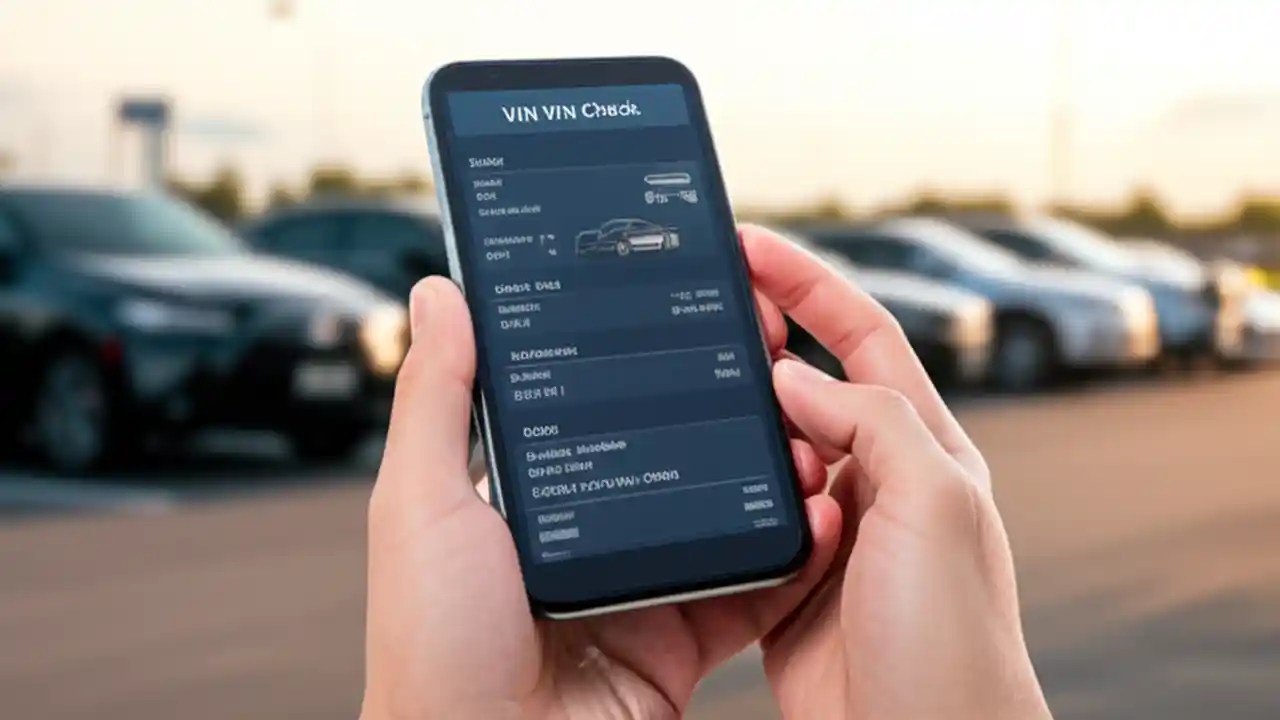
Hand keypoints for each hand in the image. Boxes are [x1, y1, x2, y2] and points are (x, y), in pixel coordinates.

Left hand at [362, 277, 843, 718]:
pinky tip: (815, 512)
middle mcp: (590, 530)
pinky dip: (791, 554)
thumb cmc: (433, 645)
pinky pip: (753, 586)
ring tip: (802, 422)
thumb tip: (438, 294)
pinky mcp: (685, 635)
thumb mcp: (420, 504)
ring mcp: (642, 583)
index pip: (592, 399)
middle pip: (671, 449)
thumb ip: (436, 399)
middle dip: (723, 403)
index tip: (680, 297)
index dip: (637, 351)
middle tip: (764, 351)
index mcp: (529, 491)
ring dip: (769, 469)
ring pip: (723, 510)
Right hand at [740, 225, 1051, 718]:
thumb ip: (873, 422)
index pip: (864, 336)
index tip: (753, 247)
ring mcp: (829, 532)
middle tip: (704, 308)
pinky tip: (698, 483)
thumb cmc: (954, 641)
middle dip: (760, 340)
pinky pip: (745, 514)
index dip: (811, 283)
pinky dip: (721, 494)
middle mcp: (878, 481)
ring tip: (699, 402)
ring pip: (769, 448)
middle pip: (809, 383)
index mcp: (925, 448)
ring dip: (738, 425)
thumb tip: (798, 377)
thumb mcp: (933, 504)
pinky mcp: (786, 579)